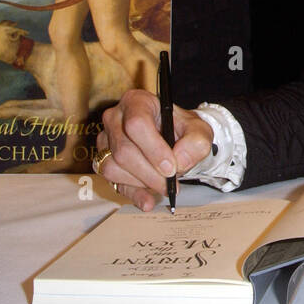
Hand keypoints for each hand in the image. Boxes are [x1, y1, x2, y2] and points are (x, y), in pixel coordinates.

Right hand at [98, 89, 215, 210]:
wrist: (176, 140)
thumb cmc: (183, 130)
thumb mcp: (199, 131)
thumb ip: (196, 142)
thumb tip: (180, 161)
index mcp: (137, 102)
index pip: (137, 124)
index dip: (154, 149)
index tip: (171, 167)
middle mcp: (115, 118)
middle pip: (124, 151)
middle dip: (150, 173)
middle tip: (171, 182)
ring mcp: (106, 140)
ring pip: (113, 167)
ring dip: (142, 182)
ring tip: (164, 184)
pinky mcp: (104, 161)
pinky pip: (112, 182)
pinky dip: (133, 194)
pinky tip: (148, 201)